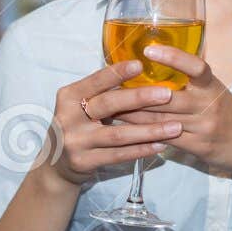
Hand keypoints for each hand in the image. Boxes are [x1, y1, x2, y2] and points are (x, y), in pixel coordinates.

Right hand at [40, 61, 182, 187]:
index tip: (140, 64)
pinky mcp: (85, 162)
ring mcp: (76, 142)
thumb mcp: (79, 105)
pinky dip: (142, 149)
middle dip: (140, 98)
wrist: (56, 166)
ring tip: (175, 126)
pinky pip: (119, 155)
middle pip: (108, 105)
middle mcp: (68, 118)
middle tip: (167, 94)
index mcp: (68, 96)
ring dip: (150, 130)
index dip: (117, 73)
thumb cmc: (77, 126)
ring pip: (118, 134)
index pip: (95, 81)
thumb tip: (140, 72)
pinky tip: (161, 145)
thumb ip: (101, 92)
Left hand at [116, 45, 231, 188]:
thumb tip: (158, 68)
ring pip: (160, 119)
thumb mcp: (217, 92)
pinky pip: (165, 138)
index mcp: (213, 86)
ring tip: (109, 107)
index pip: (196, 67)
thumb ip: (193, 82)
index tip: (150, 49)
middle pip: (167, 97)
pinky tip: (127, 130)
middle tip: (110, 85)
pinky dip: (144, 133)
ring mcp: (203, 127)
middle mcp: (209, 105)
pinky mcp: (197, 147)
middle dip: (136, 93)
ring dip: (132, 114)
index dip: (173, 57)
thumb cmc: (231, 114)